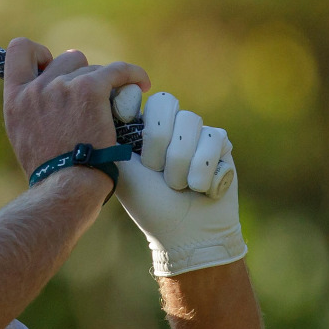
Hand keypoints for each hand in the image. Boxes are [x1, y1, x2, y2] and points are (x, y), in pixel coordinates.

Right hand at [3, 38, 149, 174]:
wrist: (68, 186)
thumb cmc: (52, 173)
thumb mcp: (25, 137)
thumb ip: (31, 110)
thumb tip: (46, 97)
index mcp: (15, 98)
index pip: (20, 49)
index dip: (41, 54)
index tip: (53, 68)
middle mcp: (36, 88)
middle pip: (67, 59)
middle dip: (82, 75)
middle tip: (93, 98)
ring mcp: (62, 86)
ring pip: (94, 68)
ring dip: (105, 85)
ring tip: (114, 106)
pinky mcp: (90, 89)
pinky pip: (118, 70)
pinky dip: (133, 75)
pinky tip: (143, 84)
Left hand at [109, 90, 246, 275]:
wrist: (185, 233)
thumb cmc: (149, 204)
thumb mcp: (123, 171)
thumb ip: (114, 136)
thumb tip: (108, 100)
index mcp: (139, 128)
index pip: (135, 95)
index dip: (132, 106)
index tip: (129, 126)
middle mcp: (168, 124)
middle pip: (165, 103)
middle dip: (159, 141)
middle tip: (156, 170)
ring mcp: (195, 131)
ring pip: (191, 122)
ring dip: (182, 163)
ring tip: (179, 185)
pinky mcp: (220, 142)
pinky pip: (214, 139)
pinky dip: (204, 171)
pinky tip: (202, 188)